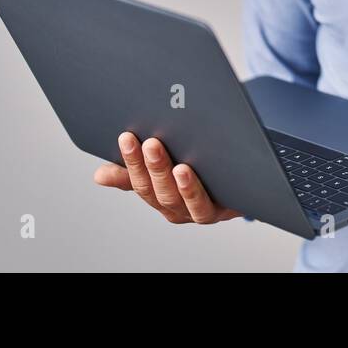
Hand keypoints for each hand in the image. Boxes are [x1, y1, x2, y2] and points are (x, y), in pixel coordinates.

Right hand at [93, 132, 241, 224]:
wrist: (248, 180)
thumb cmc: (203, 169)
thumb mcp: (166, 166)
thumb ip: (135, 171)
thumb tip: (99, 175)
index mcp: (158, 195)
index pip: (137, 181)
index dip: (129, 161)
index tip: (125, 136)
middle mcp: (175, 207)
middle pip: (156, 191)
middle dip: (150, 166)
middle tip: (149, 141)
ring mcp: (196, 211)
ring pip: (177, 199)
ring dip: (170, 178)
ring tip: (168, 158)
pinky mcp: (220, 211)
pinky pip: (203, 206)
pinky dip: (193, 190)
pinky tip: (187, 172)